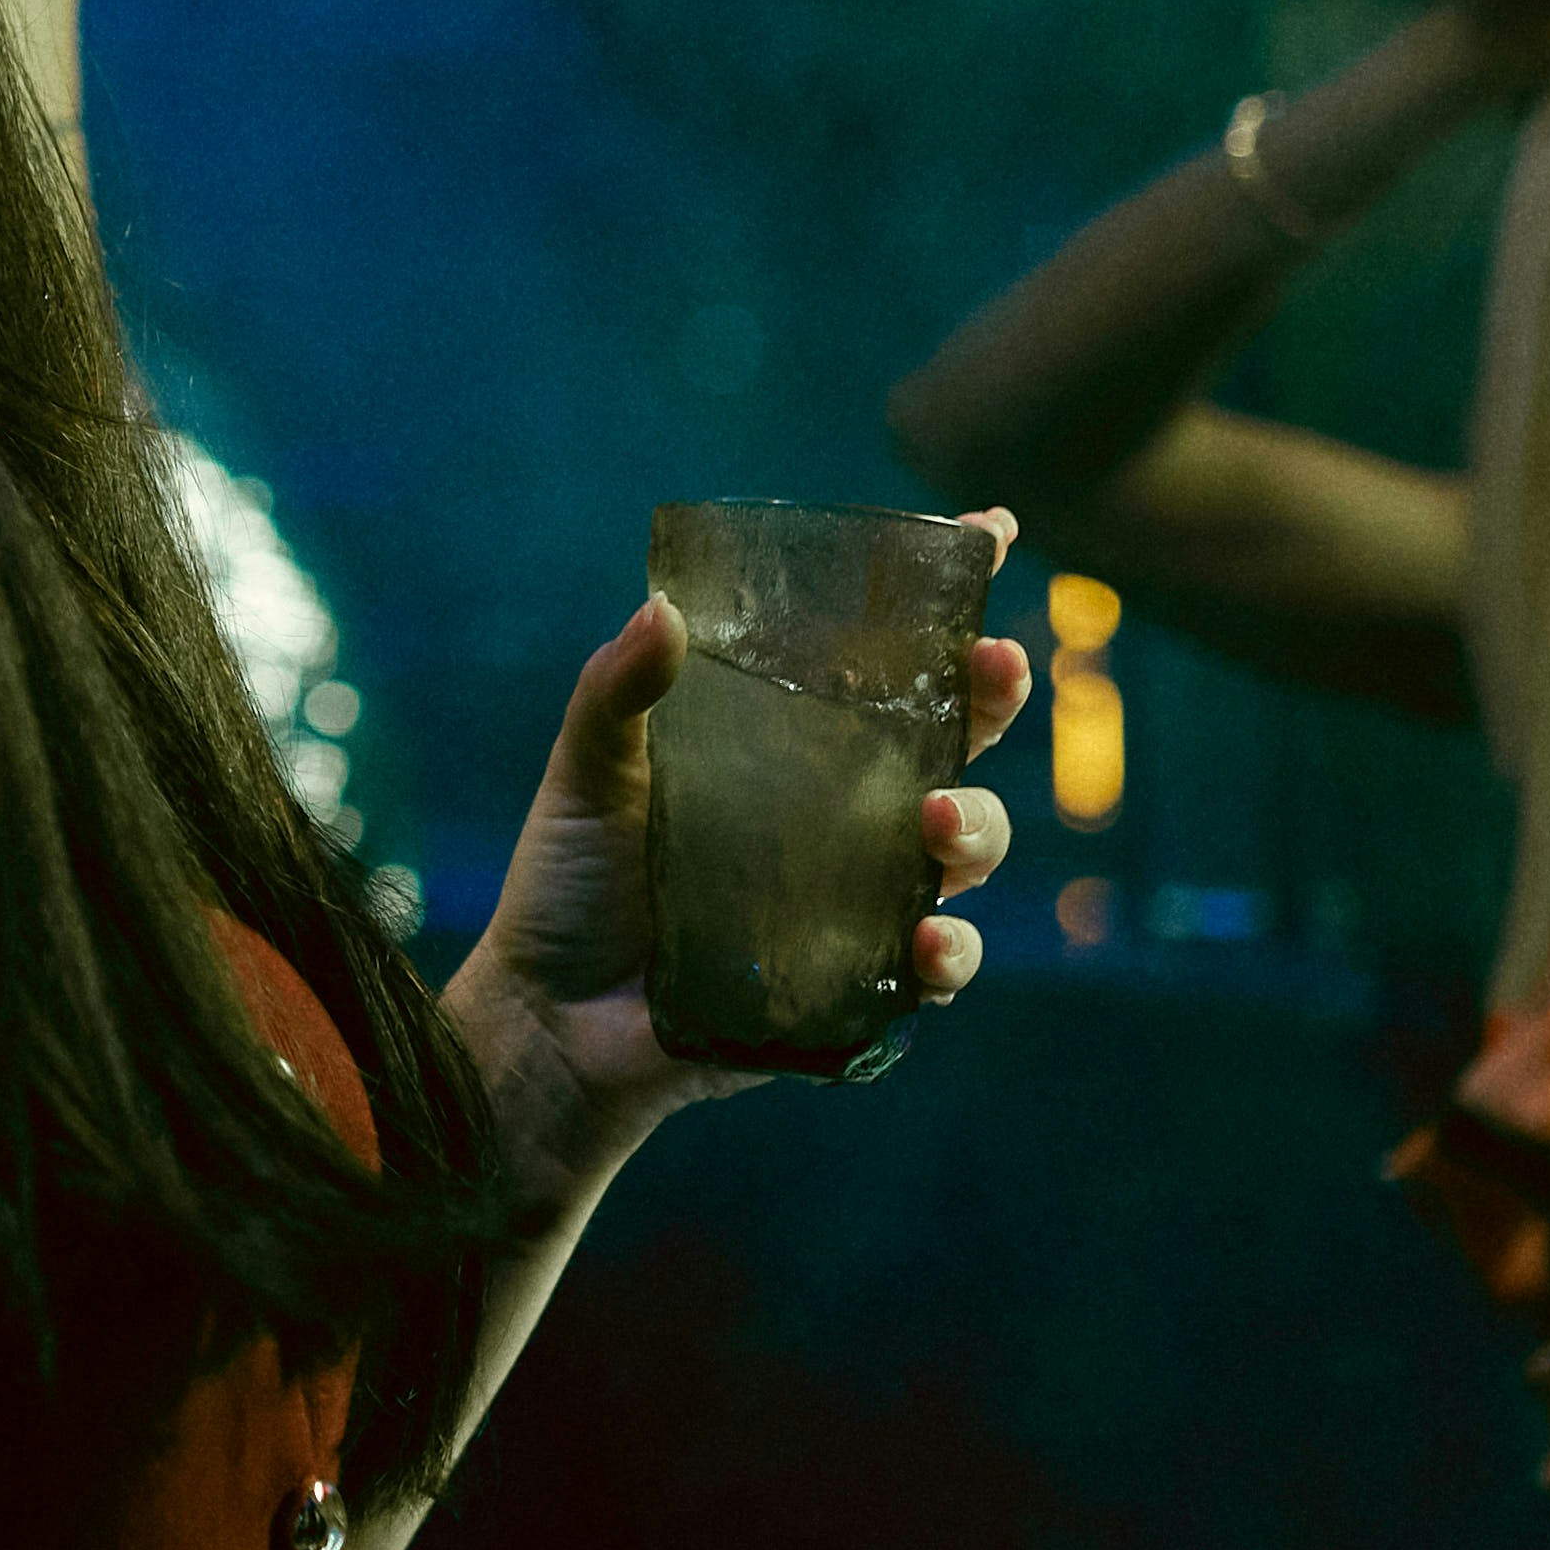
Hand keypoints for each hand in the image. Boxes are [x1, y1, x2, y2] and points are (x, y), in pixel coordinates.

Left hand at [444, 524, 1028, 1180]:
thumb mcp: (587, 770)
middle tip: (998, 666)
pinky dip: (948, 951)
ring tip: (942, 820)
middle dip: (992, 699)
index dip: (946, 599)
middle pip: (952, 741)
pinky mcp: (856, 980)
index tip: (991, 533)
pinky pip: (933, 965)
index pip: (884, 659)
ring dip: (978, 827)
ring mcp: (858, 895)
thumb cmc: (572, 881)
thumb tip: (660, 608)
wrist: (551, 1016)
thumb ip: (618, 690)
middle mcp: (842, 811)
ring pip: (964, 849)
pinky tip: (927, 939)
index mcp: (791, 741)